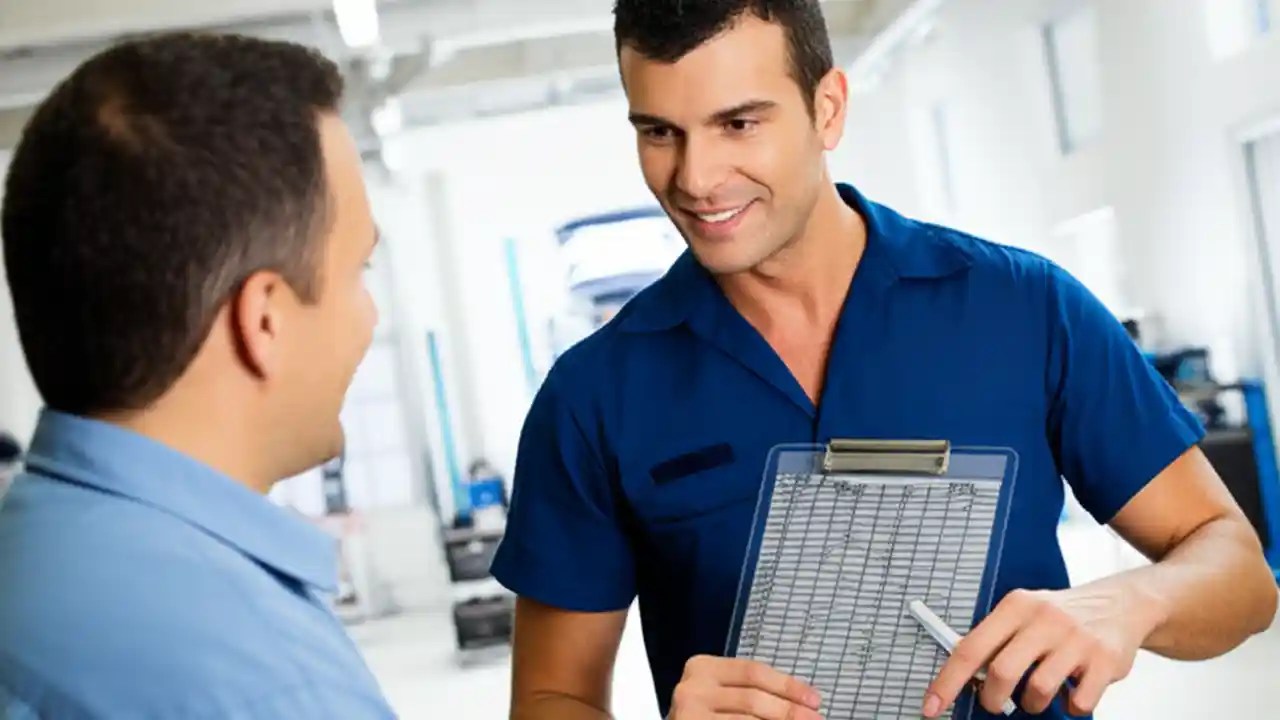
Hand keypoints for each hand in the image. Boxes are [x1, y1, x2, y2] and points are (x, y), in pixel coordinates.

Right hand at [668, 655, 822, 719]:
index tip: (815, 699)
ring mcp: (689, 716)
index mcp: (702, 667)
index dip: (788, 685)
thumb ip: (752, 690)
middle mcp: (691, 689)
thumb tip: (802, 703)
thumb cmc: (705, 712)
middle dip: (789, 710)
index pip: (753, 672)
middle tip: (816, 719)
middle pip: (752, 698)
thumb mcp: (722, 693)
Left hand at [922, 587, 1159, 716]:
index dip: (947, 682)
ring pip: (1037, 691)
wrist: (1120, 604)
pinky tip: (1071, 691)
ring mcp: (1076, 639)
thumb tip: (961, 679)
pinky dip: (1069, 707)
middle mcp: (1044, 619)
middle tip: (996, 703)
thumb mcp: (1022, 614)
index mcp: (1016, 606)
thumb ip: (994, 641)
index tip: (931, 707)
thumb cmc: (1059, 618)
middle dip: (993, 699)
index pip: (970, 648)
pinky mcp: (1105, 660)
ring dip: (1032, 704)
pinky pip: (1077, 702)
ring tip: (1037, 694)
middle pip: (1001, 673)